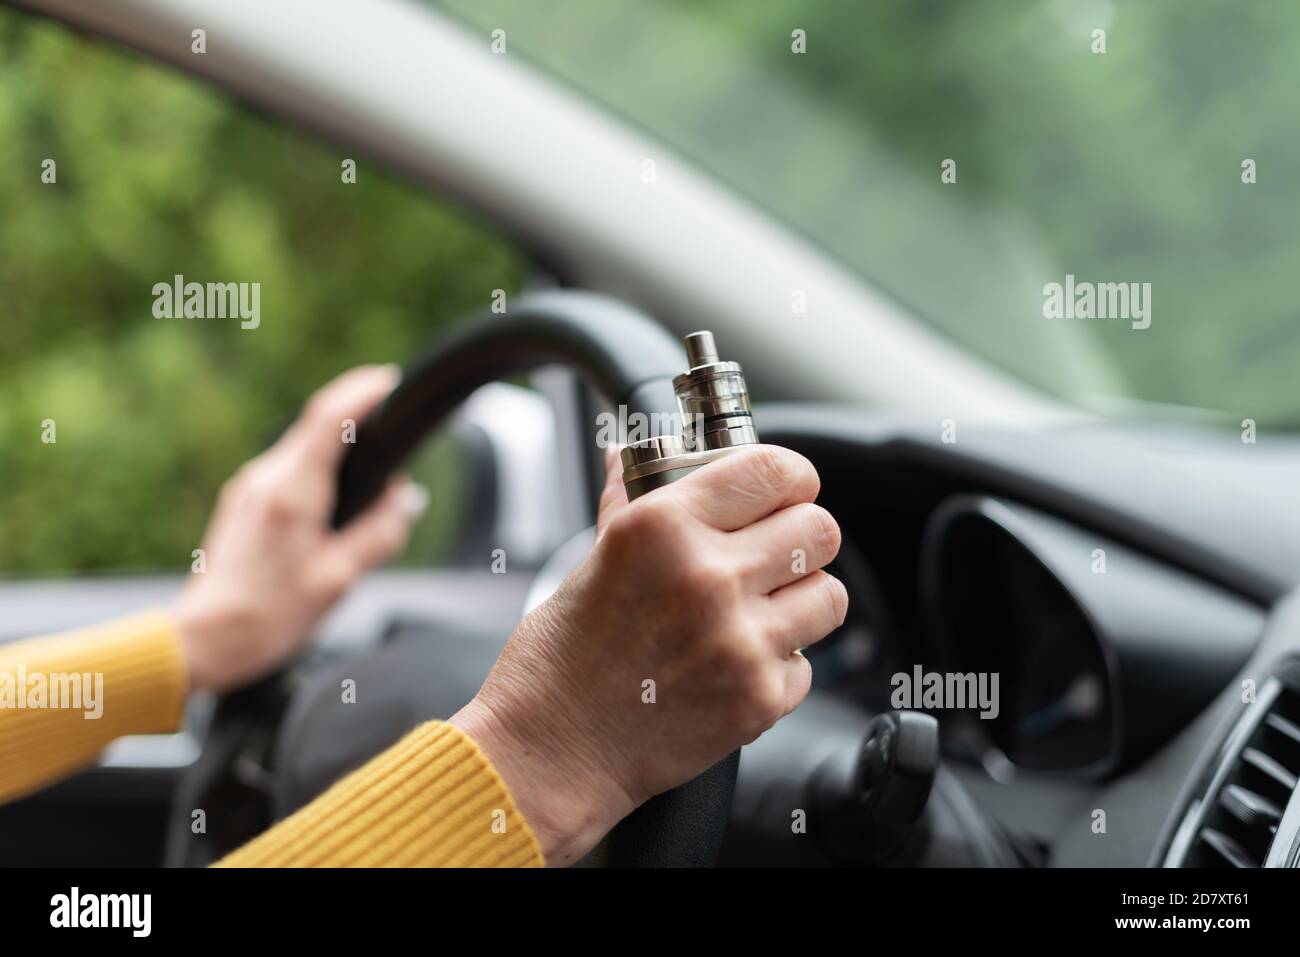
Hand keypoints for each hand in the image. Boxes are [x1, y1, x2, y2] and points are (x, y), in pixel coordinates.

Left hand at [173, 365, 426, 693]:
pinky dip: (317, 474)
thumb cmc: (268, 617)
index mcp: (292, 491)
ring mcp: (248, 488)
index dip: (362, 392)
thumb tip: (406, 499)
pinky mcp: (241, 504)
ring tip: (369, 484)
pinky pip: (288, 473)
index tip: (389, 381)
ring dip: (336, 454)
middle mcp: (265, 478)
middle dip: (356, 424)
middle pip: (316, 429)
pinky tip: (333, 507)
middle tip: (394, 439)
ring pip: (301, 452)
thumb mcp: (339, 579)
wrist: (202, 640)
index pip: (329, 417)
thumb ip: (379, 532)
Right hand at [452, 444, 845, 864]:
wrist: (550, 751)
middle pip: (820, 530)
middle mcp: (709, 577)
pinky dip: (780, 664)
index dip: (791, 477)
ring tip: (761, 611)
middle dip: (802, 538)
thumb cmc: (559, 657)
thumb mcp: (591, 559)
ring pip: (829, 595)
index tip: (786, 490)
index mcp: (664, 527)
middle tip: (775, 553)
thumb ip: (629, 502)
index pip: (776, 470)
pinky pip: (808, 664)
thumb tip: (632, 457)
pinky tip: (735, 665)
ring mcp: (740, 641)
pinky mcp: (759, 699)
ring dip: (801, 600)